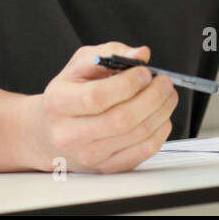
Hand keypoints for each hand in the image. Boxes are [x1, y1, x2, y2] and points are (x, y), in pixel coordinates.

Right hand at [26, 43, 177, 172]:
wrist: (51, 131)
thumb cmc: (69, 93)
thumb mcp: (81, 64)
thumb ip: (111, 52)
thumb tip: (140, 54)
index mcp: (59, 103)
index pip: (96, 97)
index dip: (127, 84)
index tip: (144, 72)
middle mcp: (70, 134)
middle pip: (121, 119)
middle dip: (152, 96)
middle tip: (164, 82)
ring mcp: (89, 154)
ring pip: (137, 134)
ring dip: (161, 111)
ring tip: (167, 94)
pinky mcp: (108, 167)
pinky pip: (144, 150)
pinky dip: (160, 130)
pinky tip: (161, 115)